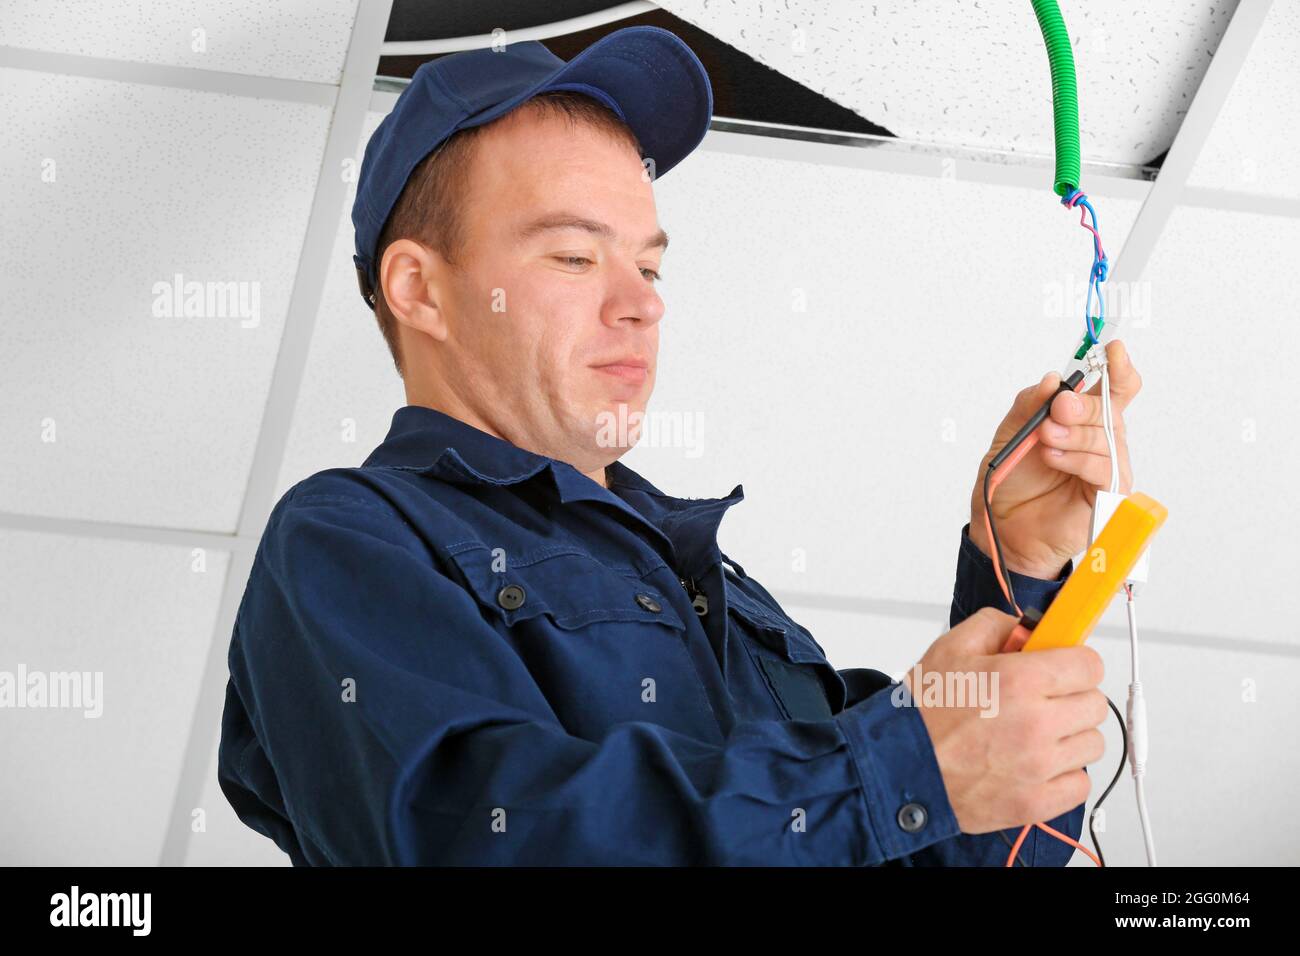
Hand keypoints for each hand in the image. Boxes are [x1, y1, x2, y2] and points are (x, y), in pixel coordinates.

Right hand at [904, 607, 1106, 833]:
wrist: (899, 767)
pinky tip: (1035, 763)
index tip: (1064, 667)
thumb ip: (996, 626)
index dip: (1075, 662)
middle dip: (1072, 696)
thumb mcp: (951, 647)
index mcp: (1020, 680)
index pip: (1089, 665)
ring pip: (1092, 744)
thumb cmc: (922, 713)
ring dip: (1070, 737)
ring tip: (1035, 734)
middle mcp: (1037, 724)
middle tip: (1044, 700)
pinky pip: (1080, 784)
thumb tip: (1029, 628)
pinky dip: (1064, 775)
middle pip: (1096, 704)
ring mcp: (1040, 767)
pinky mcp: (1036, 802)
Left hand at [968, 339, 1141, 578]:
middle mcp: (1099, 440)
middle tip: (1057, 408)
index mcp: (1081, 420)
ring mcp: (1105, 468)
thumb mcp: (1010, 435)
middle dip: (1083, 406)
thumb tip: (1053, 379)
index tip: (1114, 349)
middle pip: (1110, 411)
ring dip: (1075, 435)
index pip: (1112, 389)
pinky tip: (1055, 458)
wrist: (1001, 525)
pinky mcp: (1106, 497)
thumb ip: (1029, 406)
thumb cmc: (1012, 481)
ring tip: (1046, 440)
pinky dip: (1080, 461)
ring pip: (1108, 440)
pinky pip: (1106, 471)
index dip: (1117, 368)